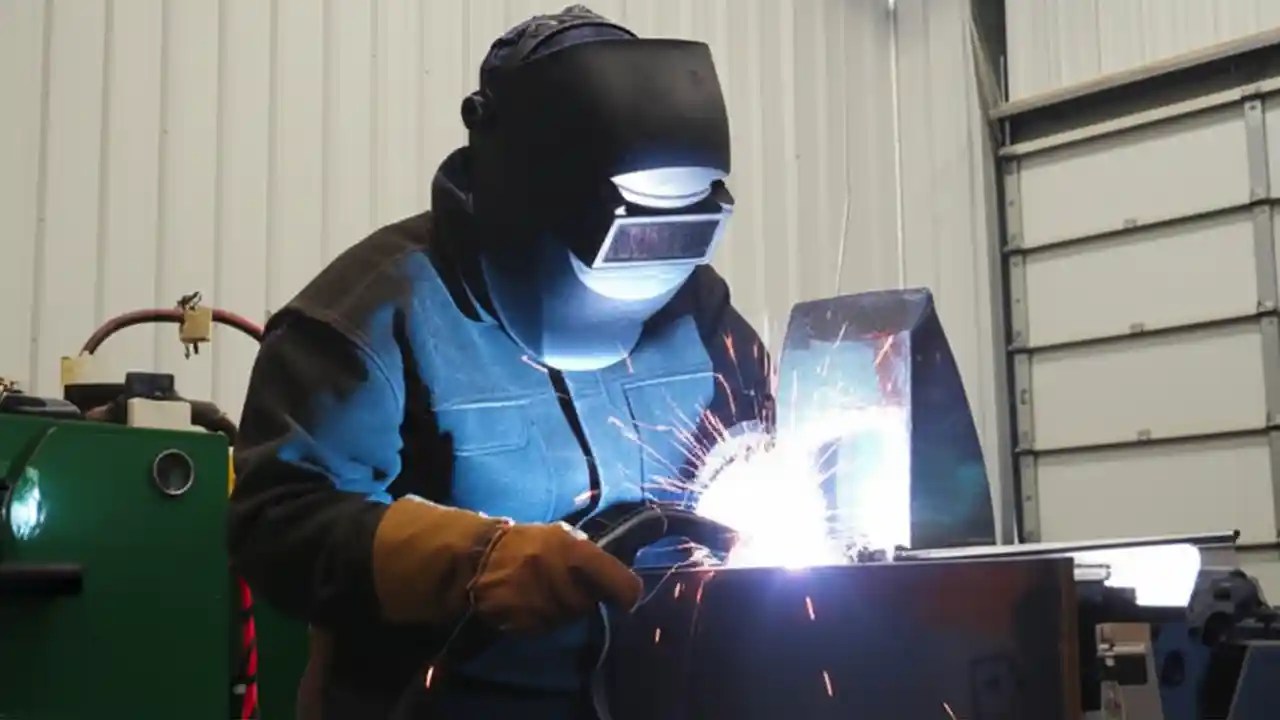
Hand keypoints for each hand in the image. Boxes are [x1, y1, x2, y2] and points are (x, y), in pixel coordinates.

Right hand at [470, 522, 642, 632]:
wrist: (478, 558)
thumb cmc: (526, 542)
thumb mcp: (562, 535)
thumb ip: (591, 555)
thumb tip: (620, 579)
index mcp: (577, 553)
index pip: (623, 586)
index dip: (627, 593)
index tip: (625, 596)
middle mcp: (564, 581)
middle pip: (592, 604)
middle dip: (585, 595)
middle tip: (568, 582)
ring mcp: (545, 605)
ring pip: (570, 617)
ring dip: (563, 607)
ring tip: (544, 589)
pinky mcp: (527, 625)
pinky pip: (548, 627)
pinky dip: (543, 617)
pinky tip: (529, 601)